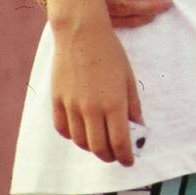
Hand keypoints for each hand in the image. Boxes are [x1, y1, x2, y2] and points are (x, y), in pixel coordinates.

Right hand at [52, 22, 142, 166]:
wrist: (81, 33)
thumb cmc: (110, 53)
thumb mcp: (129, 78)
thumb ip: (133, 106)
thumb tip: (138, 127)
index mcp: (114, 104)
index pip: (119, 143)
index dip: (126, 157)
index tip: (130, 161)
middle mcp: (91, 109)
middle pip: (99, 148)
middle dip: (110, 156)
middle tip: (116, 154)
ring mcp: (72, 106)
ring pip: (80, 142)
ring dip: (91, 148)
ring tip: (100, 143)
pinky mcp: (57, 100)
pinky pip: (62, 129)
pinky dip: (72, 136)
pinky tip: (81, 131)